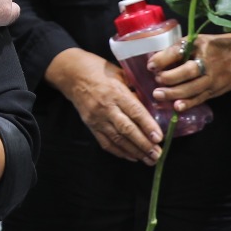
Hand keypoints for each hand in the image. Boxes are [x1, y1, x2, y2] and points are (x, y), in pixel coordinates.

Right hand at [49, 48, 162, 163]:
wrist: (72, 74)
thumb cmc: (99, 70)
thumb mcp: (120, 73)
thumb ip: (135, 89)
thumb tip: (153, 103)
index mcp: (116, 92)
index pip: (134, 112)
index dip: (148, 126)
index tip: (159, 138)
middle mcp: (106, 107)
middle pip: (127, 129)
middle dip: (143, 144)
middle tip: (157, 154)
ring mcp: (96, 118)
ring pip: (117, 139)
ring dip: (134, 151)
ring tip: (149, 160)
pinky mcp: (90, 125)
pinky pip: (105, 142)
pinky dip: (119, 151)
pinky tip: (131, 156)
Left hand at [147, 32, 230, 112]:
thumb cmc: (214, 47)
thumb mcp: (197, 41)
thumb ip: (178, 49)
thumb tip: (153, 60)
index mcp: (200, 45)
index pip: (179, 51)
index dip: (163, 59)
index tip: (150, 65)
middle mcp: (207, 62)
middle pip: (188, 72)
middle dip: (170, 77)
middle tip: (156, 80)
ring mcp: (212, 78)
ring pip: (193, 88)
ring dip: (174, 93)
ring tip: (158, 95)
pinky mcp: (215, 90)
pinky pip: (200, 98)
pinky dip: (188, 103)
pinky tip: (177, 107)